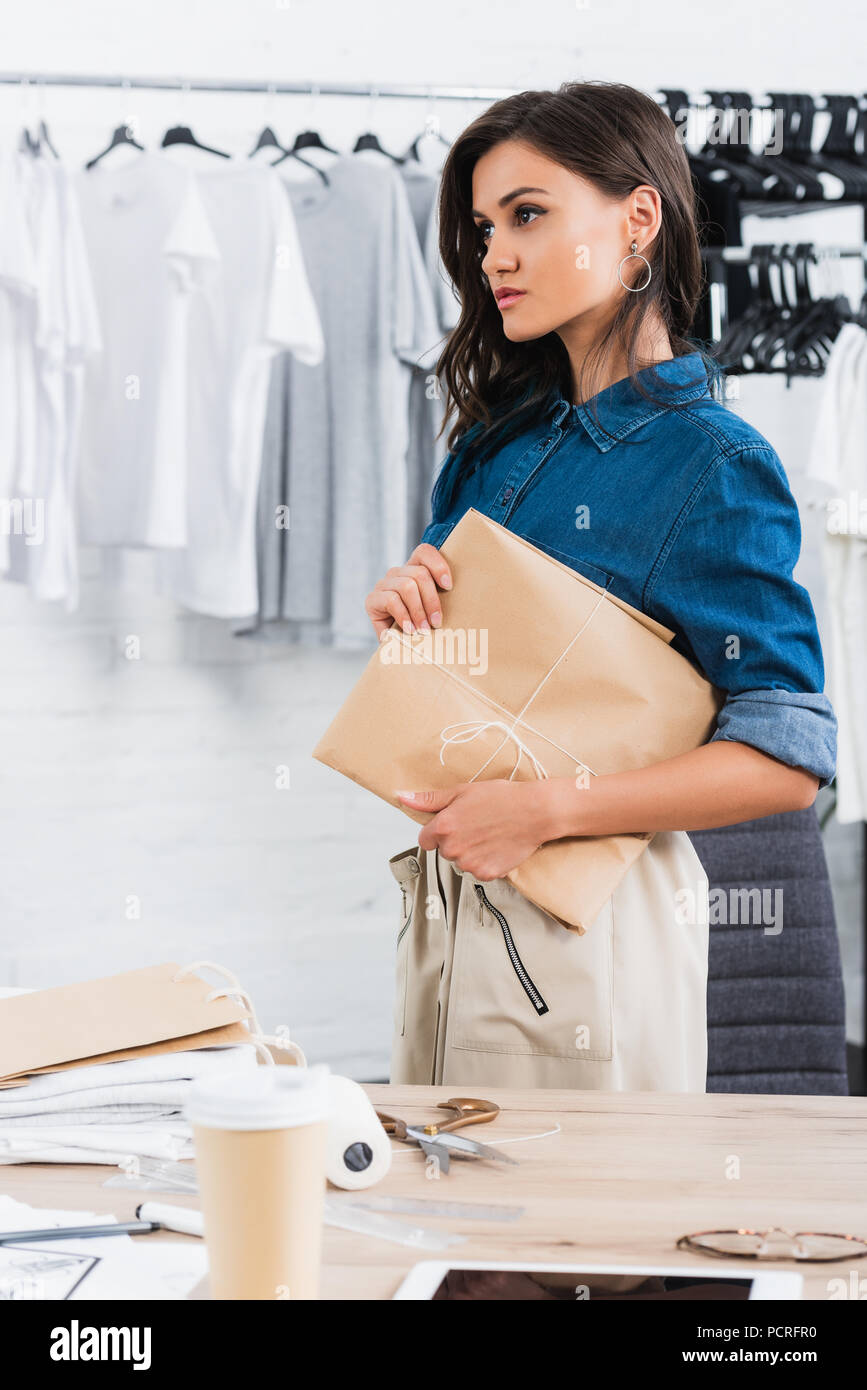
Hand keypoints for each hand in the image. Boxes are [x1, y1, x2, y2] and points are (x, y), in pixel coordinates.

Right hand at [365, 543, 452, 639]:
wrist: (399, 648)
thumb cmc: (421, 626)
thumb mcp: (434, 609)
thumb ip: (443, 597)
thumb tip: (457, 592)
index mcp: (414, 569)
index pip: (424, 552)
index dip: (438, 566)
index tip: (449, 587)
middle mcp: (397, 573)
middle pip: (419, 574)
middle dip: (432, 600)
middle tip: (437, 622)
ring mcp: (383, 585)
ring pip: (407, 586)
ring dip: (419, 611)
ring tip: (424, 629)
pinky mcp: (372, 599)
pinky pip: (392, 600)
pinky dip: (404, 617)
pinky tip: (410, 630)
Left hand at [396, 781, 552, 879]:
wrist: (535, 812)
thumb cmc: (501, 798)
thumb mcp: (462, 791)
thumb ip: (429, 800)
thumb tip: (402, 797)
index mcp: (442, 827)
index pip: (425, 839)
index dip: (439, 831)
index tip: (455, 824)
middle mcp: (452, 849)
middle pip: (444, 850)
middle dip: (456, 840)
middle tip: (477, 825)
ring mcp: (469, 864)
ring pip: (461, 862)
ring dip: (471, 852)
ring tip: (490, 834)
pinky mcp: (486, 874)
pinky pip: (478, 871)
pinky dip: (486, 862)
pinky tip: (498, 846)